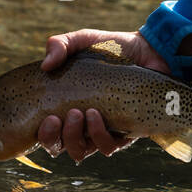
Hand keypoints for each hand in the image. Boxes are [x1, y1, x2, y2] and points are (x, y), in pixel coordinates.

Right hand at [36, 29, 169, 162]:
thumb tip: (46, 65)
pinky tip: (99, 115)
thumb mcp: (82, 40)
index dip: (43, 134)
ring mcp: (104, 130)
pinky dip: (100, 136)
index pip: (48, 132)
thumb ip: (60, 44)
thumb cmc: (112, 48)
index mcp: (66, 106)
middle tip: (62, 116)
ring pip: (83, 151)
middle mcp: (82, 124)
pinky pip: (109, 147)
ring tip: (84, 113)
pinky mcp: (126, 133)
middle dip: (56, 138)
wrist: (148, 50)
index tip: (48, 118)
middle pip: (62, 147)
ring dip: (76, 137)